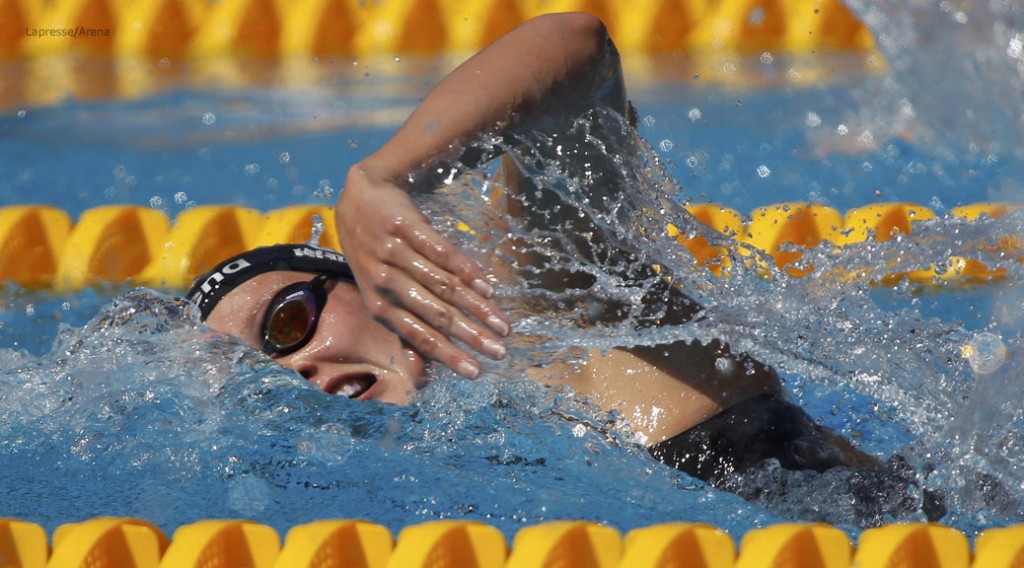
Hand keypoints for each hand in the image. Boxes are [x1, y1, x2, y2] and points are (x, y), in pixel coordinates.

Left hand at [335, 164, 509, 378]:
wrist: (360, 197)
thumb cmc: (374, 256)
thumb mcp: (378, 295)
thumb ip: (401, 333)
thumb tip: (420, 378)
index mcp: (377, 304)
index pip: (417, 335)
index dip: (448, 354)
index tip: (476, 371)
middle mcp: (384, 280)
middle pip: (435, 313)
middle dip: (470, 336)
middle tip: (499, 350)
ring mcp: (394, 252)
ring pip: (443, 285)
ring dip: (476, 307)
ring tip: (502, 323)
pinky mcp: (405, 225)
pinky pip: (441, 251)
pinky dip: (466, 270)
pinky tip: (487, 286)